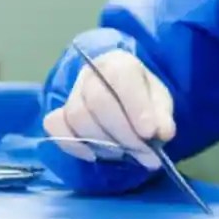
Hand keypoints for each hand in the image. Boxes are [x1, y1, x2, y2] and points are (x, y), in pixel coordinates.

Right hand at [43, 50, 175, 169]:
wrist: (121, 102)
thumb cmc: (142, 100)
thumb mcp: (160, 103)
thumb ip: (162, 116)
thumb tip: (162, 132)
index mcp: (119, 63)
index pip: (121, 76)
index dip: (135, 106)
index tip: (149, 132)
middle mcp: (91, 74)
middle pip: (98, 100)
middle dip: (123, 132)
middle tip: (143, 152)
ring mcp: (72, 94)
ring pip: (78, 117)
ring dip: (103, 143)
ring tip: (124, 153)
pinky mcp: (59, 114)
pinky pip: (56, 127)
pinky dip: (74, 145)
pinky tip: (95, 155)